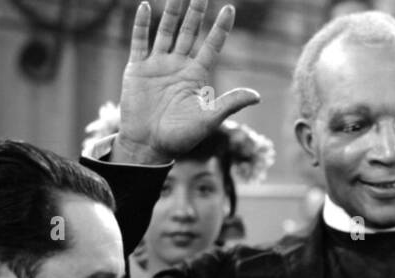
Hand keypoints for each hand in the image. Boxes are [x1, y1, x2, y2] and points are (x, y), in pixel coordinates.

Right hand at [115, 0, 259, 163]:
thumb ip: (230, 104)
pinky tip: (146, 6)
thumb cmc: (180, 137)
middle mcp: (178, 66)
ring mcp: (157, 65)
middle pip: (189, 32)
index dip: (220, 28)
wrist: (148, 146)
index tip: (230, 8)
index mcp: (196, 76)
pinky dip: (142, 24)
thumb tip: (257, 96)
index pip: (211, 46)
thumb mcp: (209, 119)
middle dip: (196, 11)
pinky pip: (139, 41)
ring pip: (166, 31)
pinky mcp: (137, 69)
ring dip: (172, 12)